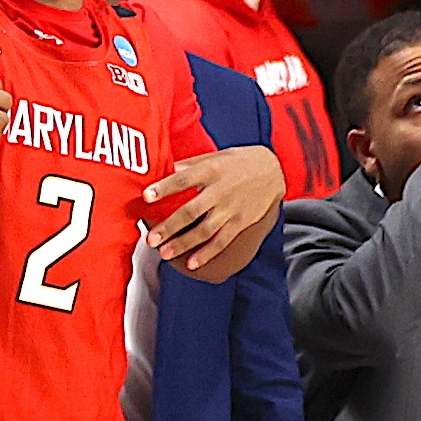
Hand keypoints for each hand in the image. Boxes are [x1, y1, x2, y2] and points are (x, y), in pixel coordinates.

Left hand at [144, 145, 283, 269]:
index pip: (183, 179)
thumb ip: (189, 165)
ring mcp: (231, 209)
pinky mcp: (240, 222)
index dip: (164, 188)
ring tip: (164, 253)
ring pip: (204, 230)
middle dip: (170, 227)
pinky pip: (222, 241)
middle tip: (151, 239)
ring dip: (183, 244)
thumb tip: (161, 169)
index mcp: (210, 170)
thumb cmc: (238, 161)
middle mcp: (220, 191)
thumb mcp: (214, 156)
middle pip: (191, 211)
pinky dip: (207, 254)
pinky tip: (191, 263)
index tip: (146, 197)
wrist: (274, 170)